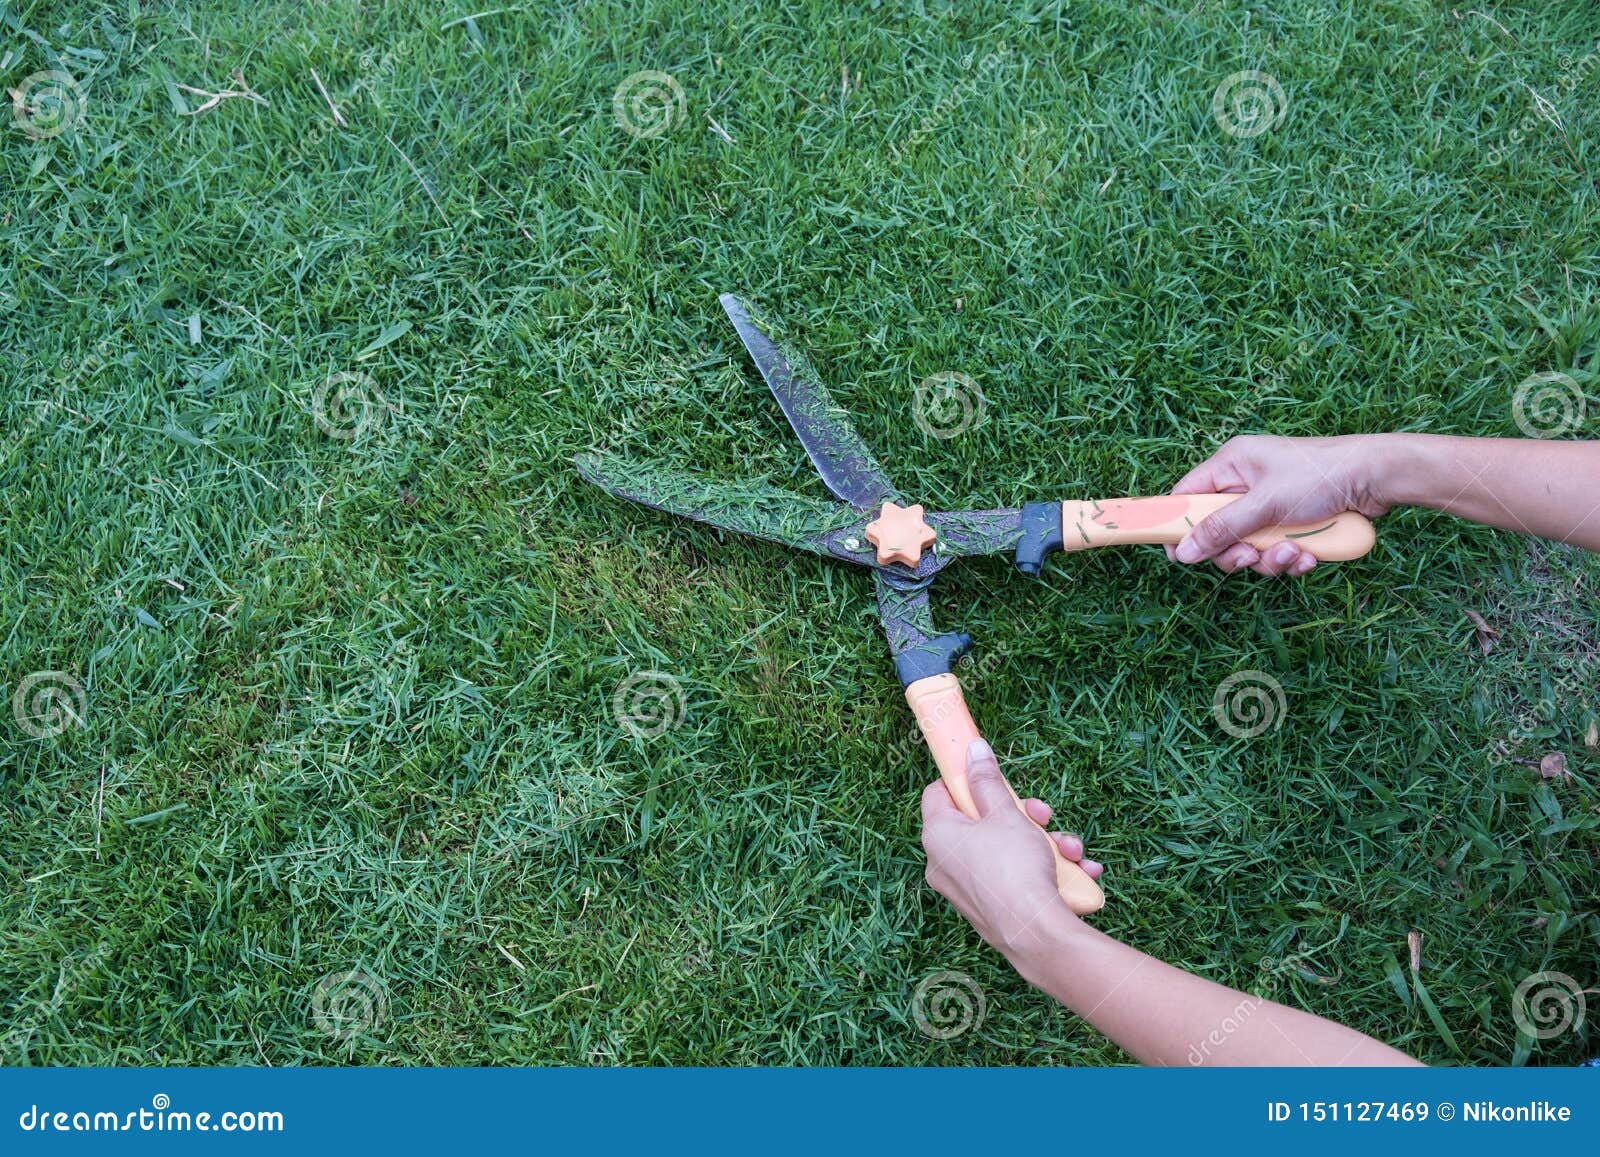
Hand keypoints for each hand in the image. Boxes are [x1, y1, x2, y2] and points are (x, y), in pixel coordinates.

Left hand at [920, 739, 1102, 959]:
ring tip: (1070, 849)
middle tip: (1042, 815)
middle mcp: (944, 863)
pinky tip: (1078, 870)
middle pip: (980, 821)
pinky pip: (1014, 877)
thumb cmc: (1015, 869)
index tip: (989, 774)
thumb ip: (988, 780)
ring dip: (1043, 843)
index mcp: (937, 835)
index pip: (938, 792)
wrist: (1036, 935)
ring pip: (1005, 849)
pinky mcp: (989, 908)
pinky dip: (1043, 870)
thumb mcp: (1005, 813)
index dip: (964, 779)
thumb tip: (973, 749)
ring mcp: (966, 888)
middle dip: (1021, 815)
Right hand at [1165, 435, 1390, 575]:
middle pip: (1217, 531)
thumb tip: (1184, 551)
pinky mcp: (1293, 523)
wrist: (1379, 478)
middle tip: (1250, 557)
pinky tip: (1310, 556)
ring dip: (1269, 559)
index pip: (1187, 496)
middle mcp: (1247, 484)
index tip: (1178, 556)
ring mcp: (1270, 506)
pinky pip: (1276, 551)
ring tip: (1294, 554)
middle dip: (1236, 552)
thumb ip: (1222, 528)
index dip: (1178, 526)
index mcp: (1232, 464)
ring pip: (1249, 547)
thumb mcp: (1266, 503)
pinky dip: (1291, 559)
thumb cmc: (1321, 475)